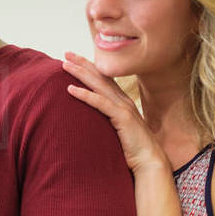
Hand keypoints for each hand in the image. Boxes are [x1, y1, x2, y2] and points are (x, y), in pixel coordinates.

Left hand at [62, 51, 168, 173]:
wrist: (150, 162)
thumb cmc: (132, 151)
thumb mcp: (116, 133)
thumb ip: (106, 124)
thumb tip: (90, 124)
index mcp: (122, 103)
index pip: (103, 80)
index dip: (89, 68)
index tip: (74, 59)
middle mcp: (123, 101)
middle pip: (100, 76)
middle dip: (82, 63)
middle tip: (65, 53)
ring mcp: (123, 107)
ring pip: (99, 85)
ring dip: (80, 73)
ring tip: (64, 64)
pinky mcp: (122, 118)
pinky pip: (100, 103)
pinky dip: (85, 94)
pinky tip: (70, 89)